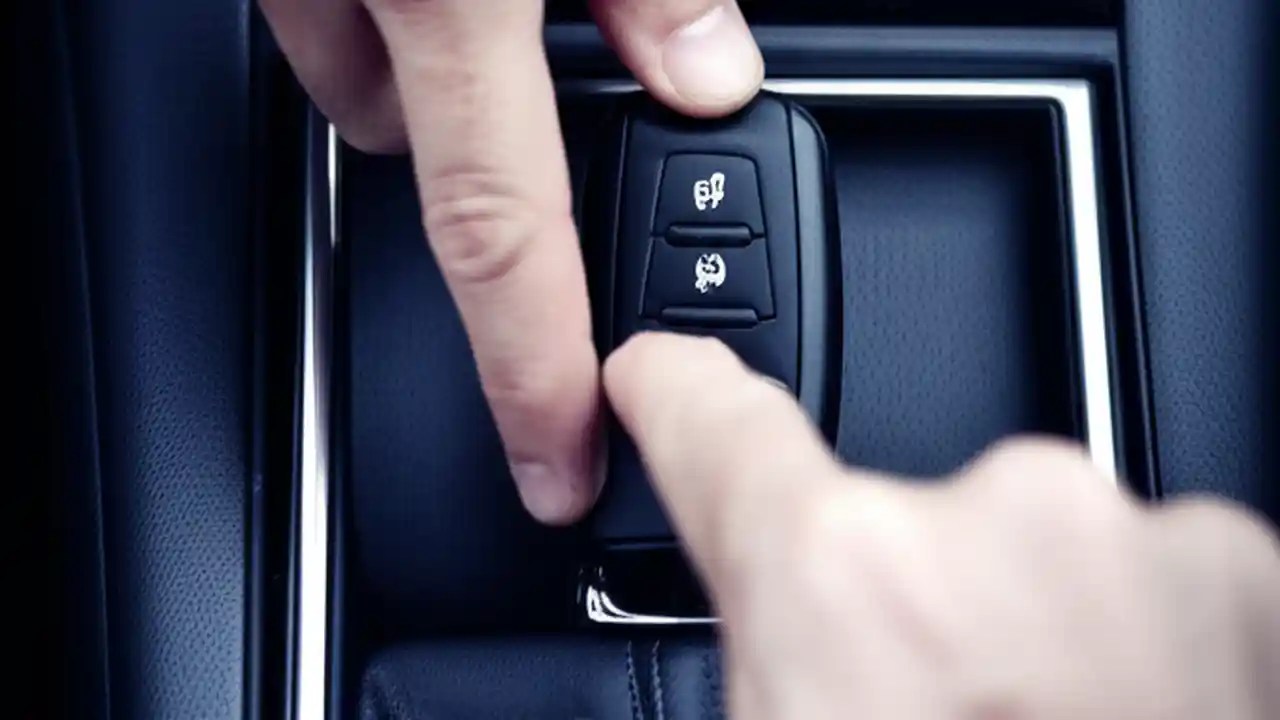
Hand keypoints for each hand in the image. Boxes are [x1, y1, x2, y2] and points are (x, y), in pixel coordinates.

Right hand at [260, 0, 763, 523]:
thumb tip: (707, 69)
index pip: (500, 235)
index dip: (529, 373)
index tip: (557, 463)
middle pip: (412, 163)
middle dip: (484, 173)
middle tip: (556, 117)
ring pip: (359, 83)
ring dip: (426, 84)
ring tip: (495, 8)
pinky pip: (321, 10)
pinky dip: (380, 12)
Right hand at [605, 333, 1279, 719]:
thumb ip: (771, 667)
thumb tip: (772, 652)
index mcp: (845, 581)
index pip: (714, 425)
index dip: (674, 393)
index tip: (659, 374)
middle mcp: (998, 520)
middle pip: (903, 526)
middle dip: (917, 616)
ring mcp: (1147, 544)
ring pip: (1041, 554)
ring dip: (1040, 636)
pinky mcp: (1250, 575)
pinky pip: (1153, 580)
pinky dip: (1138, 649)